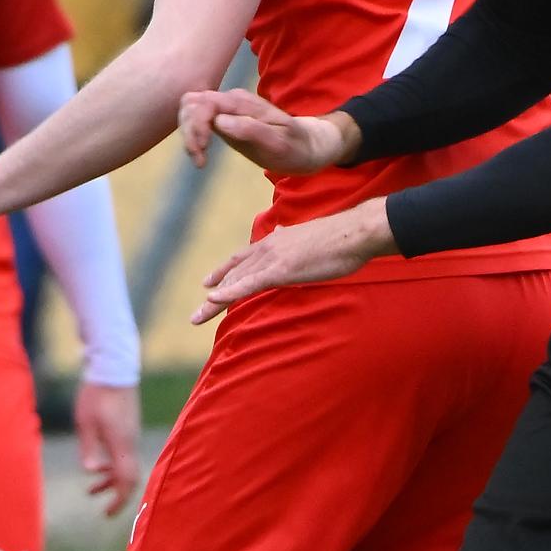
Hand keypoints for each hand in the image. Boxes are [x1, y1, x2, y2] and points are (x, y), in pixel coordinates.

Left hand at [73, 381, 143, 517]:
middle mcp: (129, 443)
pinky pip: (124, 456)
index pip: (126, 479)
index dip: (119, 499)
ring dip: (111, 482)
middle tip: (106, 512)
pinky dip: (113, 468)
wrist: (113, 372)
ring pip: (126, 467)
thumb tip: (90, 472)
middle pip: (130, 478)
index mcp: (120, 444)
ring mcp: (130, 436)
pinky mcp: (127, 430)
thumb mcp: (85, 423)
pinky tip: (97, 468)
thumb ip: (89, 448)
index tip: (108, 513)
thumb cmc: (95, 396)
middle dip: (118, 496)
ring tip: (91, 491)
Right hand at [180, 88, 350, 173]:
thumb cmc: (296, 146)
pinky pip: (197, 117)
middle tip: (200, 158)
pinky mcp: (223, 118)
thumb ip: (251, 130)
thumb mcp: (279, 143)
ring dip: (187, 132)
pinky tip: (202, 155)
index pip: (204, 103)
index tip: (203, 151)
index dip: (196, 125)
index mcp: (243, 102)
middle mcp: (231, 100)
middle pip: (191, 102)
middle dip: (188, 129)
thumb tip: (220, 122)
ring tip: (200, 159)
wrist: (308, 145)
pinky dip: (192, 135)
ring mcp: (226, 108)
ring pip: (190, 108)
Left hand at [193, 199, 394, 322]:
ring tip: (196, 318)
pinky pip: (249, 284)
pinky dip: (229, 292)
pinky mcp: (280, 270)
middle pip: (233, 274)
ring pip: (235, 282)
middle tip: (196, 315)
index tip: (208, 283)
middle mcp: (267, 248)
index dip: (223, 272)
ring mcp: (272, 259)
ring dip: (214, 302)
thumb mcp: (312, 238)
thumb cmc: (341, 237)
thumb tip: (288, 233)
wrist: (354, 233)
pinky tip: (212, 299)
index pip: (242, 258)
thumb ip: (296, 240)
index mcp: (275, 240)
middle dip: (213, 294)